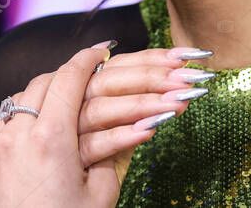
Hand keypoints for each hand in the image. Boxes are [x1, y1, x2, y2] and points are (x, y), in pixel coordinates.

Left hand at [0, 45, 181, 207]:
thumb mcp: (101, 195)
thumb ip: (110, 154)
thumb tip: (128, 128)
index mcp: (50, 139)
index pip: (69, 79)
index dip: (87, 59)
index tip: (99, 50)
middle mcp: (14, 138)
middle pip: (39, 85)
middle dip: (63, 76)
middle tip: (83, 76)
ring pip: (14, 108)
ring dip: (37, 102)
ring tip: (58, 108)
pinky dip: (18, 132)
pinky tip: (33, 147)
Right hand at [78, 46, 212, 179]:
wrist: (64, 195)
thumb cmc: (95, 155)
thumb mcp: (116, 125)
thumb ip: (133, 101)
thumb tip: (175, 80)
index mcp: (81, 88)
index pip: (116, 64)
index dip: (151, 58)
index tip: (184, 57)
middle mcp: (70, 105)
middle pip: (106, 81)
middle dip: (150, 76)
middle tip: (186, 79)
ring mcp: (66, 132)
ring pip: (100, 109)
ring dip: (140, 104)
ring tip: (176, 103)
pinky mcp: (68, 160)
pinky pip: (93, 145)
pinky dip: (121, 136)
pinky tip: (149, 131)